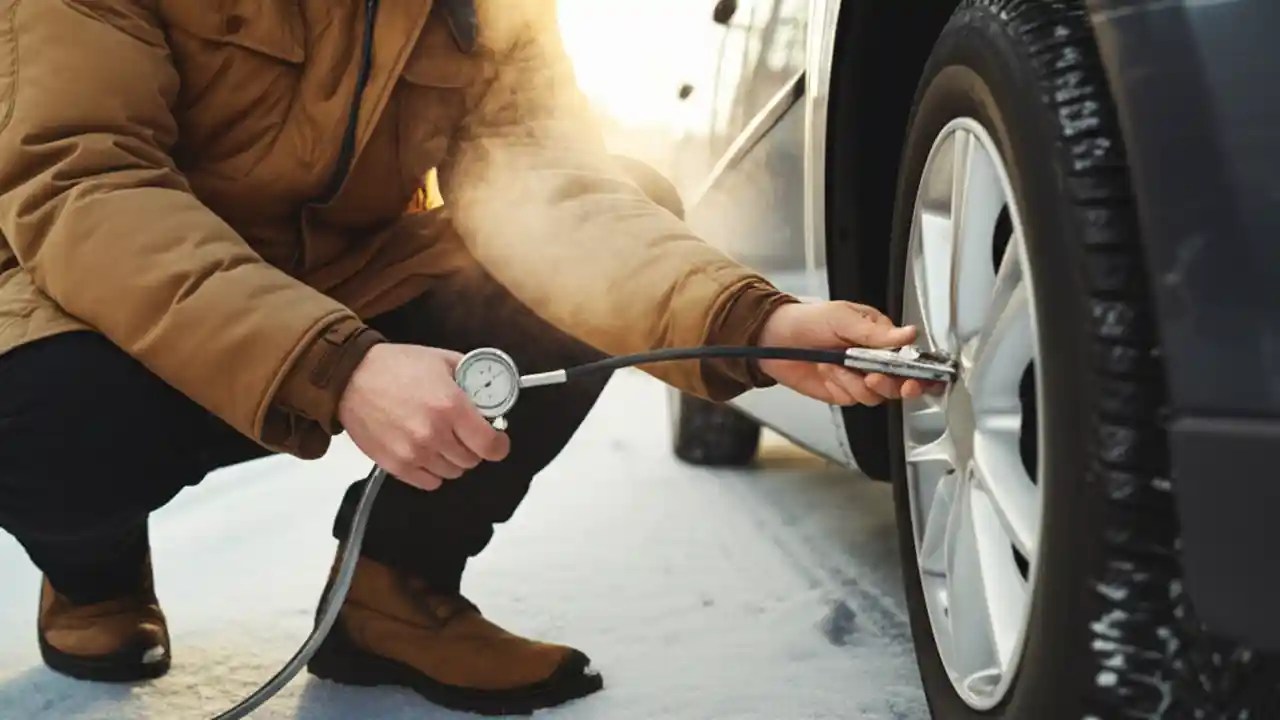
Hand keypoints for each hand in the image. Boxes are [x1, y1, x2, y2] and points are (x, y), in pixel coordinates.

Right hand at [338, 344, 510, 490]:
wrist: (350, 377)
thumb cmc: (396, 366)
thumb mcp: (442, 360)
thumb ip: (471, 377)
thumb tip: (492, 394)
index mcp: (451, 406)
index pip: (490, 445)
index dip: (499, 445)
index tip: (497, 441)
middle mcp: (434, 434)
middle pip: (472, 460)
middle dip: (473, 447)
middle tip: (463, 433)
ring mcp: (414, 453)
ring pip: (452, 473)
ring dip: (452, 460)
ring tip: (441, 440)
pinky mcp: (396, 466)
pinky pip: (429, 482)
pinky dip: (432, 471)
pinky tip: (426, 452)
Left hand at [757, 301, 939, 405]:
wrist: (773, 339)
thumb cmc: (808, 320)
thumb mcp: (843, 318)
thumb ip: (876, 333)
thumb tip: (909, 334)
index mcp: (880, 336)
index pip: (909, 357)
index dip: (916, 369)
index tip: (916, 376)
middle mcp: (874, 359)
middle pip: (900, 382)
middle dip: (892, 384)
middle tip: (876, 377)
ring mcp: (859, 378)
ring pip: (879, 394)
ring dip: (859, 383)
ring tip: (838, 365)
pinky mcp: (844, 392)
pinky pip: (856, 400)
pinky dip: (844, 387)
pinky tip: (830, 373)